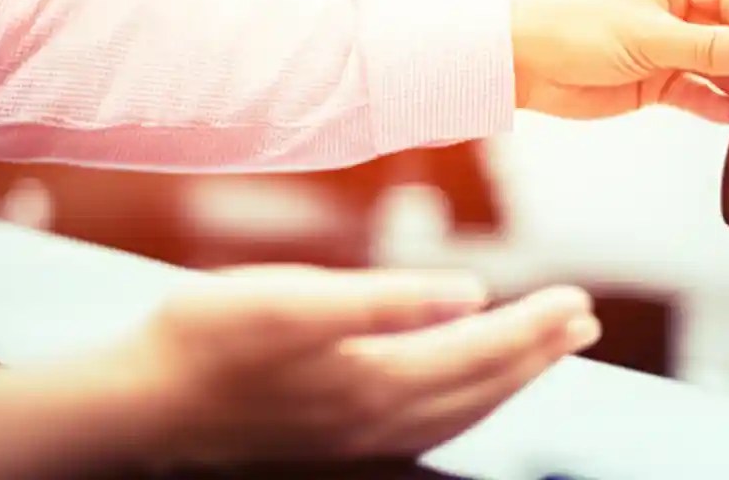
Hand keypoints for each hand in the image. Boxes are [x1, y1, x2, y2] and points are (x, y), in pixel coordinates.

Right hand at [119, 266, 598, 466]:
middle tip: (583, 322)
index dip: (533, 327)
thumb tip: (469, 292)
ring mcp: (362, 434)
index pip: (481, 351)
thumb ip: (386, 300)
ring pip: (464, 409)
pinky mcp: (342, 435)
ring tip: (547, 352)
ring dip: (512, 379)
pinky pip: (434, 422)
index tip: (578, 300)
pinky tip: (470, 386)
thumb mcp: (293, 301)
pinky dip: (471, 401)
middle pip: (484, 386)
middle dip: (539, 354)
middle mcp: (381, 418)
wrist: (145, 401)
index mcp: (378, 379)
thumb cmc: (210, 339)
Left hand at [511, 0, 728, 122]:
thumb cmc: (567, 25)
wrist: (521, 62)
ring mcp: (659, 47)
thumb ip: (707, 47)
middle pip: (724, 33)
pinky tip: (726, 113)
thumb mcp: (647, 35)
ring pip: (710, 66)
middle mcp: (667, 10)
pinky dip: (709, 102)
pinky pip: (691, 91)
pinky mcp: (649, 81)